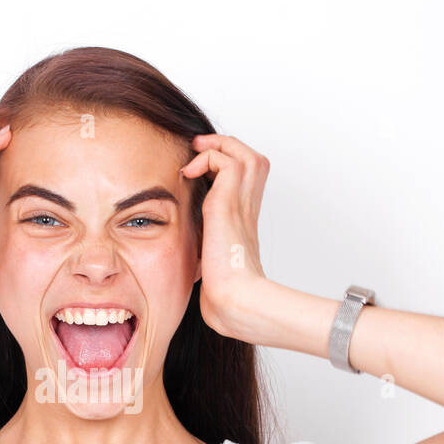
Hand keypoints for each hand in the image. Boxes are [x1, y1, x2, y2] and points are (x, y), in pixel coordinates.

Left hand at [180, 133, 271, 339]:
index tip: (203, 169)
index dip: (229, 166)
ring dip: (218, 145)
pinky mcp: (227, 203)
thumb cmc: (225, 291)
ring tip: (196, 151)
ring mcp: (241, 203)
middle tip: (200, 149)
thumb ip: (207, 251)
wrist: (235, 298)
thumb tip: (195, 257)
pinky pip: (224, 160)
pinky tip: (190, 174)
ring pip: (242, 152)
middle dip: (226, 146)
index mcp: (245, 220)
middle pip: (252, 159)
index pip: (248, 180)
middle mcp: (248, 207)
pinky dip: (207, 157)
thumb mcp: (213, 264)